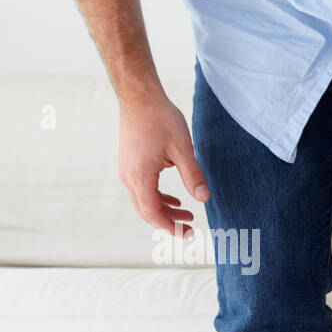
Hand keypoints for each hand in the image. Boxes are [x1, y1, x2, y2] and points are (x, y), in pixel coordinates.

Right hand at [118, 93, 208, 237]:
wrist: (139, 96)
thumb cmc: (160, 119)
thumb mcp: (182, 149)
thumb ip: (192, 176)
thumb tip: (204, 199)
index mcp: (140, 176)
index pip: (152, 213)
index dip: (169, 227)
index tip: (187, 234)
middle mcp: (128, 176)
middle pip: (146, 211)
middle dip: (168, 223)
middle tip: (190, 230)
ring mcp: (127, 170)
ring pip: (144, 201)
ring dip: (165, 210)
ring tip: (188, 214)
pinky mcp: (130, 163)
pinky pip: (142, 189)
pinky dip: (158, 198)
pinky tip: (175, 199)